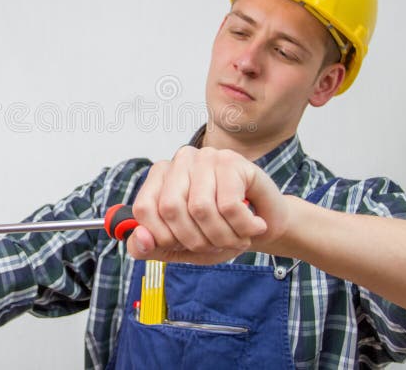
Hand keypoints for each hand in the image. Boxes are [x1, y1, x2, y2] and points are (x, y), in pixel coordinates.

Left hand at [127, 146, 290, 263]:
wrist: (265, 227)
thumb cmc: (219, 232)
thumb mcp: (178, 248)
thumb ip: (149, 247)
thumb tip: (140, 238)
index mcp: (160, 176)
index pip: (144, 209)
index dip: (164, 237)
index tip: (183, 244)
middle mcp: (180, 161)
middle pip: (171, 209)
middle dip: (195, 240)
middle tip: (215, 243)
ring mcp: (206, 157)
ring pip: (201, 208)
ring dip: (222, 237)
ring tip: (236, 237)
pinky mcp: (232, 161)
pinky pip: (229, 205)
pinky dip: (243, 227)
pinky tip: (253, 225)